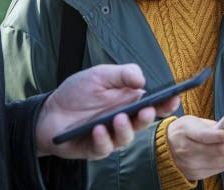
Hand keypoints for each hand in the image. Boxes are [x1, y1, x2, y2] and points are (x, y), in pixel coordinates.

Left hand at [36, 63, 179, 159]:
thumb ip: (122, 74)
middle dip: (147, 118)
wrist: (49, 111)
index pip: (153, 104)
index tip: (174, 97)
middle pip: (143, 122)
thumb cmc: (78, 92)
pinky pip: (104, 148)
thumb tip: (143, 81)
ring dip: (124, 129)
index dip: (166, 103)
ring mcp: (110, 136)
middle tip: (145, 111)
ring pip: (126, 138)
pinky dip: (102, 139)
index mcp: (129, 102)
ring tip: (117, 119)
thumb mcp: (100, 75)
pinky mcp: (95, 149)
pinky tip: (98, 129)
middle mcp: (124, 120)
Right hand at [167, 115, 223, 180]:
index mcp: (186, 133)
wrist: (164, 147)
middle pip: (219, 150)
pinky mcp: (197, 174)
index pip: (207, 136)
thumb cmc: (184, 129)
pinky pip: (220, 168)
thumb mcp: (194, 121)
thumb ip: (214, 125)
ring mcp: (192, 165)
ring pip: (223, 162)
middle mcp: (188, 151)